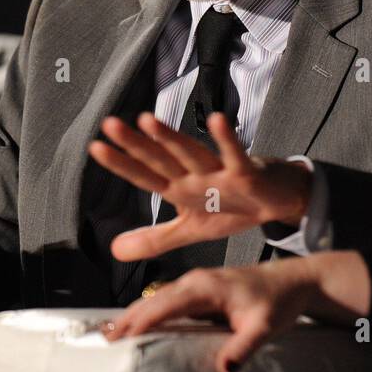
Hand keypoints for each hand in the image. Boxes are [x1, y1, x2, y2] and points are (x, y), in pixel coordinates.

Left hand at [88, 111, 312, 261]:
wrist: (276, 201)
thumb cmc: (234, 207)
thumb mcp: (190, 229)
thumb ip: (154, 239)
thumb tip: (113, 250)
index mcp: (180, 189)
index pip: (145, 176)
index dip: (121, 164)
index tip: (96, 147)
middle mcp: (195, 176)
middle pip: (161, 159)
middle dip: (136, 144)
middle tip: (110, 125)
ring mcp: (219, 173)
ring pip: (191, 154)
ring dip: (171, 139)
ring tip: (147, 120)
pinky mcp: (246, 173)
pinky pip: (235, 156)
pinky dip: (227, 140)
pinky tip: (217, 120)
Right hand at [102, 257, 321, 371]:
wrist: (292, 281)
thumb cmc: (278, 300)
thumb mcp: (264, 327)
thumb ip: (243, 347)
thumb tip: (224, 370)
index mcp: (206, 286)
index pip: (166, 304)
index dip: (142, 321)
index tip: (123, 337)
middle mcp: (196, 281)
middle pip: (154, 300)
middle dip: (129, 319)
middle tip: (107, 340)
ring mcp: (196, 284)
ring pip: (158, 299)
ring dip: (135, 315)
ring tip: (113, 335)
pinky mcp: (200, 290)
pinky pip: (168, 301)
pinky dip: (150, 312)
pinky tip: (140, 324)